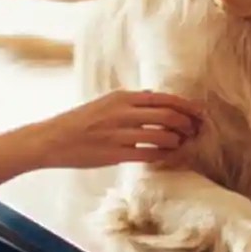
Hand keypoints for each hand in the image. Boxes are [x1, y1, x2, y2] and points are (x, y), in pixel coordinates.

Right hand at [30, 89, 204, 168]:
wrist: (52, 139)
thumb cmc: (79, 121)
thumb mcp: (104, 102)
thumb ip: (129, 101)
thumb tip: (154, 96)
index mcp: (121, 97)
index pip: (162, 98)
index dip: (184, 105)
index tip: (198, 111)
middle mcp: (122, 112)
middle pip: (166, 115)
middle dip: (186, 123)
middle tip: (195, 130)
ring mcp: (118, 134)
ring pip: (160, 135)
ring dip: (176, 140)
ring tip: (182, 144)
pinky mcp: (114, 154)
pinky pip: (147, 154)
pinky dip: (162, 154)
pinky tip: (168, 155)